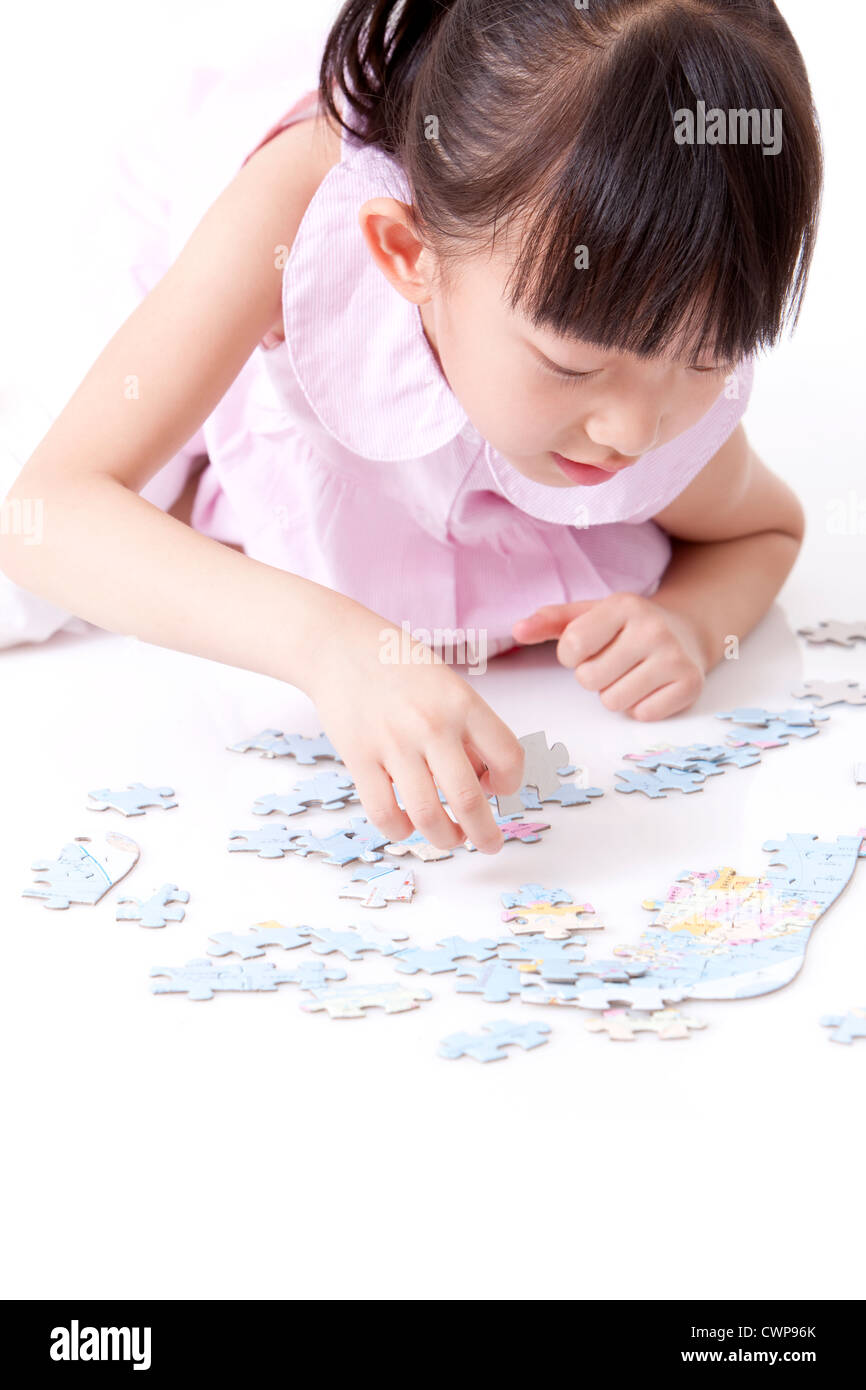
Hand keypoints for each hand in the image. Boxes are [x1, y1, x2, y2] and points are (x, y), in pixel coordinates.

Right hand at [306, 613, 523, 852]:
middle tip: (490, 844)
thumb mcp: (447, 685)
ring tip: (450, 839)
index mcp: (463, 703)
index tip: (499, 790)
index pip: (508, 758)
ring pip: (428, 816)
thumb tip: (486, 782)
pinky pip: (384, 812)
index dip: (511, 785)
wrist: (338, 645)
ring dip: (446, 839)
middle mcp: (432, 725)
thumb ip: (467, 730)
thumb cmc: (399, 666)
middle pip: (470, 800)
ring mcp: (393, 743)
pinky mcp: (359, 757)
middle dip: (485, 834)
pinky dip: (400, 830)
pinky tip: (407, 825)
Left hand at [513, 593, 706, 719]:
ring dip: (615, 693)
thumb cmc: (626, 626)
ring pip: (613, 701)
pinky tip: (651, 685)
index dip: (571, 655)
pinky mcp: (690, 683)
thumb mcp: (590, 614)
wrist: (687, 630)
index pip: (571, 646)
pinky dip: (640, 706)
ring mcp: (675, 656)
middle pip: (589, 679)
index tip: (589, 647)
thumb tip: (516, 630)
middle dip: (594, 676)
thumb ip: (550, 621)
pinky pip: (642, 715)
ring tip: (631, 673)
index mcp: (623, 605)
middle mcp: (653, 628)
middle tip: (614, 662)